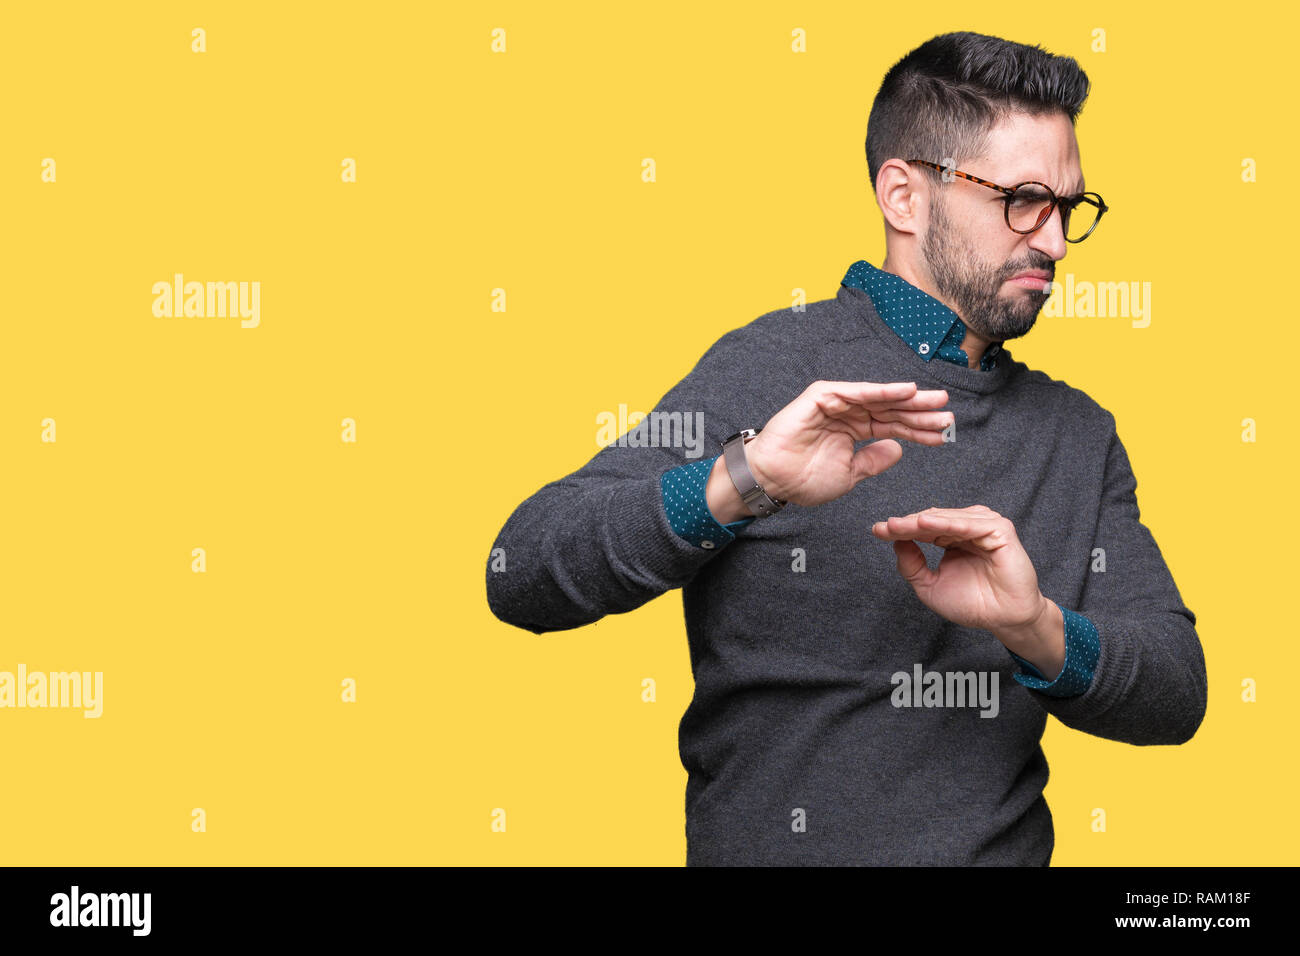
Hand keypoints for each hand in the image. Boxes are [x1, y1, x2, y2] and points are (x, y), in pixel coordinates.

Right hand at [742, 380, 952, 507]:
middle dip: (920, 412)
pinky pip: (856, 392)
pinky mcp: (822, 396)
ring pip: (879, 399)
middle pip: (891, 409)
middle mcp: (848, 413)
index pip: (893, 426)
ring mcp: (836, 403)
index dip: (918, 430)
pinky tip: (905, 391)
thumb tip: (899, 448)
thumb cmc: (802, 479)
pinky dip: (880, 390)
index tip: (944, 434)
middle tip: (948, 414)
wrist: (772, 480)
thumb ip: (873, 461)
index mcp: (855, 430)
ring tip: (935, 401)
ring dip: (907, 400)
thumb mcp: (849, 475)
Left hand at [870, 505, 1049, 637]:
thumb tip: (895, 542)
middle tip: (885, 528)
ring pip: (947, 518)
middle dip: (906, 524)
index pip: (922, 527)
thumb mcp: (929, 586)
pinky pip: (970, 524)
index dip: (900, 529)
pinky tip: (927, 524)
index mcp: (952, 536)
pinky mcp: (1000, 530)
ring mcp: (984, 526)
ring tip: (899, 526)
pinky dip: (948, 523)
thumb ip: (911, 565)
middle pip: (932, 519)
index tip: (877, 531)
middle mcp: (968, 527)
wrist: (1002, 619)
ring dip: (922, 521)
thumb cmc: (972, 604)